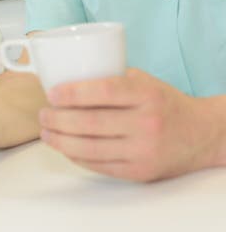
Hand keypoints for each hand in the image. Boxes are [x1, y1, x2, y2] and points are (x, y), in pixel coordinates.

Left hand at [40, 68, 224, 181]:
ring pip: (90, 148)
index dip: (73, 93)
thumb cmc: (163, 103)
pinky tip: (65, 147)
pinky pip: (99, 165)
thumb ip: (111, 78)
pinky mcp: (140, 172)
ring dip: (61, 140)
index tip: (51, 93)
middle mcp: (146, 123)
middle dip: (58, 119)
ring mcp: (143, 151)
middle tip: (42, 114)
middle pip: (91, 123)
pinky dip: (76, 156)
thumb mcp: (143, 81)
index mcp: (146, 95)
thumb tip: (66, 74)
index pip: (105, 92)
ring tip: (46, 132)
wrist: (201, 134)